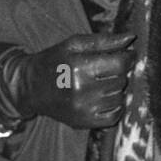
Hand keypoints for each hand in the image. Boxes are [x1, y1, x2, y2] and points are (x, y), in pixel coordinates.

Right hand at [4, 32, 135, 129]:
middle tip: (106, 69)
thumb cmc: (54, 61)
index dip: (127, 57)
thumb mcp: (74, 44)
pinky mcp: (83, 123)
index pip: (120, 63)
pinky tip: (102, 98)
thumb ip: (103, 40)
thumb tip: (131, 37)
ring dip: (116, 89)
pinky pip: (114, 116)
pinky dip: (114, 106)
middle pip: (121, 80)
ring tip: (100, 83)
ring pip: (120, 97)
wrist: (29, 87)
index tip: (126, 55)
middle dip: (119, 72)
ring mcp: (83, 109)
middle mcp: (81, 90)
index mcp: (78, 66)